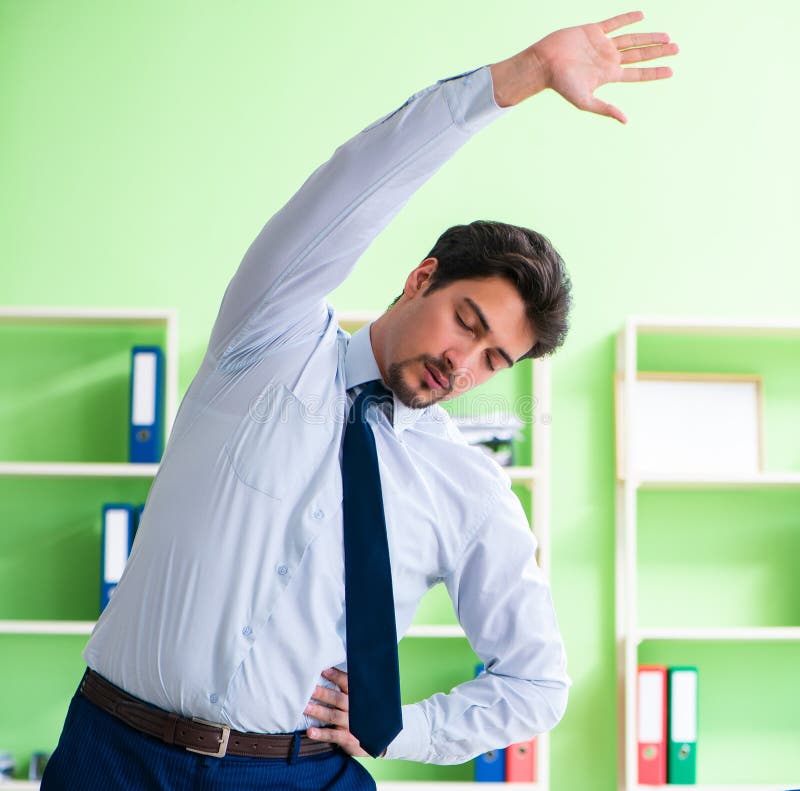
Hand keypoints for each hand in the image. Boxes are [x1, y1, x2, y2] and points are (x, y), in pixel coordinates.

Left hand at [304, 667, 382, 757]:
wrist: (376, 739)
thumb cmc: (360, 714)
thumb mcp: (359, 699)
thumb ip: (347, 687)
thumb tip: (328, 669)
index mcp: (356, 696)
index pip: (346, 683)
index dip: (335, 676)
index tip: (323, 670)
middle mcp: (354, 709)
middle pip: (337, 699)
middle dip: (323, 694)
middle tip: (310, 689)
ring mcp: (351, 724)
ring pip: (333, 716)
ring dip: (319, 711)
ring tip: (306, 707)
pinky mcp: (347, 738)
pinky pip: (333, 735)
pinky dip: (321, 734)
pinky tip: (310, 732)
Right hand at [490, 10, 677, 122]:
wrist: (544, 63)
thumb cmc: (561, 84)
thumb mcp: (585, 100)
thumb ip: (605, 109)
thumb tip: (626, 121)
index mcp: (609, 75)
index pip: (637, 74)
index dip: (654, 72)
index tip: (672, 70)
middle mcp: (608, 59)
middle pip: (639, 55)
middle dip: (658, 52)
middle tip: (677, 49)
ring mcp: (602, 45)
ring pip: (631, 39)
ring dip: (649, 37)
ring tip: (667, 36)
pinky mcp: (593, 31)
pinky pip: (614, 23)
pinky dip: (627, 19)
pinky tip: (641, 16)